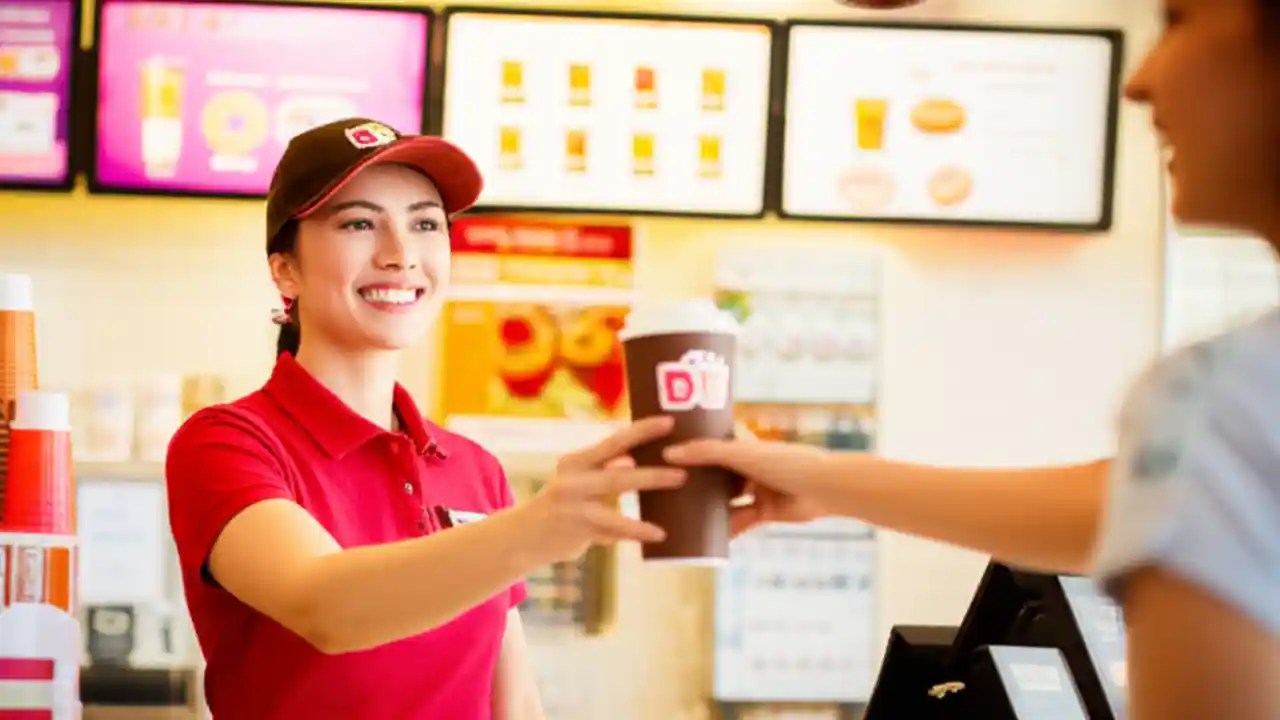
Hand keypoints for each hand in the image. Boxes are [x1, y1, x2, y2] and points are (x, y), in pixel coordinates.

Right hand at [520, 416, 684, 564]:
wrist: (523, 537)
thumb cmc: (563, 507)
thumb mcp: (579, 483)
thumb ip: (605, 472)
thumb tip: (638, 462)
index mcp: (577, 461)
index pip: (614, 441)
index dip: (642, 431)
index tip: (669, 422)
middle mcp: (573, 477)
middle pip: (618, 468)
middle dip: (652, 467)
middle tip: (683, 466)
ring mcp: (574, 503)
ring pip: (616, 491)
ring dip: (648, 487)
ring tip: (677, 486)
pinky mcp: (577, 528)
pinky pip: (614, 528)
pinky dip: (637, 530)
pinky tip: (659, 534)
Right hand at [666, 431, 830, 536]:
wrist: (825, 489)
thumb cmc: (786, 462)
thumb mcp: (741, 454)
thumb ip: (705, 453)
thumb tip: (669, 454)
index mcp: (742, 442)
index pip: (710, 438)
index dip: (690, 443)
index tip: (663, 449)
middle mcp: (748, 464)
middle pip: (714, 472)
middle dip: (693, 481)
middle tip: (664, 487)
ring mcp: (756, 488)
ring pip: (725, 499)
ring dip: (706, 508)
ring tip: (678, 515)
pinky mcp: (765, 511)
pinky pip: (740, 522)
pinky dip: (725, 530)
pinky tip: (705, 539)